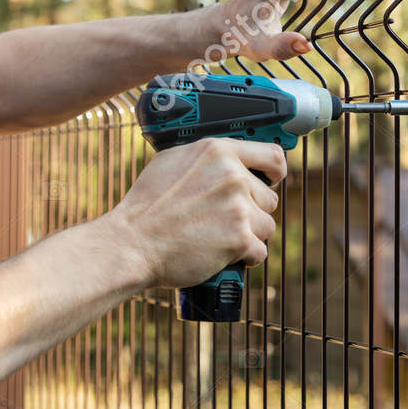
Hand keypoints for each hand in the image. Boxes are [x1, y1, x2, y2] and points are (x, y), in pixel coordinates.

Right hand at [109, 138, 286, 287]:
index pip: (272, 155)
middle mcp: (232, 175)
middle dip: (251, 212)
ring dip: (248, 235)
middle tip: (222, 220)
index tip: (272, 180)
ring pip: (266, 226)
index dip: (275, 172)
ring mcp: (238, 207)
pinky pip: (259, 251)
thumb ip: (206, 158)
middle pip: (268, 198)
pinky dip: (245, 257)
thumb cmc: (146, 206)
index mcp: (217, 151)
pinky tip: (223, 254)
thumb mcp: (172, 162)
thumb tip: (228, 160)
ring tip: (218, 237)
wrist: (132, 243)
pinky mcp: (239, 239)